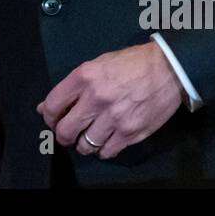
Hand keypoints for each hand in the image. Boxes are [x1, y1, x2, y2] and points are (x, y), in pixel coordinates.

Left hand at [37, 41, 184, 159]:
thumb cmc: (131, 64)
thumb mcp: (97, 65)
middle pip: (65, 131)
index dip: (48, 117)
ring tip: (89, 137)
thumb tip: (45, 106)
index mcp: (84, 77)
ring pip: (85, 146)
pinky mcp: (131, 133)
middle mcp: (96, 99)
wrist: (168, 69)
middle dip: (63, 135)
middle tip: (69, 133)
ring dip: (83, 145)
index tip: (54, 120)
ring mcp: (114, 118)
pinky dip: (102, 150)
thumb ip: (72, 86)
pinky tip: (106, 141)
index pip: (52, 106)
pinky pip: (107, 152)